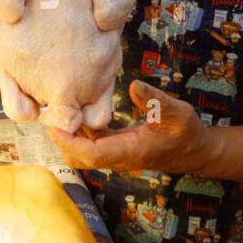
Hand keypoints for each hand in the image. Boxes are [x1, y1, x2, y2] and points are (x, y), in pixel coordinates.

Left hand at [46, 80, 220, 174]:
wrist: (194, 150)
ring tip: (56, 108)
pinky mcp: (115, 147)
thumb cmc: (187, 132)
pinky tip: (77, 109)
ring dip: (68, 135)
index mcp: (130, 152)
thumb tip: (133, 85)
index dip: (70, 143)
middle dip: (61, 140)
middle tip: (48, 113)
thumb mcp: (177, 112)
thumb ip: (155, 100)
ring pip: (82, 152)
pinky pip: (90, 142)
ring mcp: (115, 153)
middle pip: (79, 157)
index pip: (92, 154)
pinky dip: (80, 130)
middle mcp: (118, 157)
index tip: (53, 127)